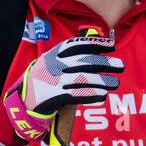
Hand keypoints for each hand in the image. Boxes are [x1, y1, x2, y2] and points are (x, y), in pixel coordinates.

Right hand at [3, 32, 122, 139]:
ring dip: (102, 80)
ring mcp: (54, 80)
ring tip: (115, 83)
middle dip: (104, 63)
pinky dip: (92, 94)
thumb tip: (99, 52)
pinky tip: (102, 95)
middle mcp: (53, 65)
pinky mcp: (54, 96)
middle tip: (121, 66)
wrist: (24, 101)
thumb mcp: (52, 63)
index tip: (112, 46)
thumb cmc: (45, 80)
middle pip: (83, 61)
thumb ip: (71, 57)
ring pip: (83, 78)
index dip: (96, 44)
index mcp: (53, 54)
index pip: (77, 45)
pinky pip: (78, 94)